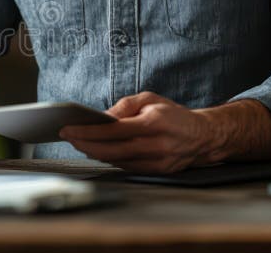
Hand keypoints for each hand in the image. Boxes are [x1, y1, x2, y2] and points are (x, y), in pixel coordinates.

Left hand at [59, 92, 220, 173]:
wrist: (203, 137)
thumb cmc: (173, 115)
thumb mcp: (150, 99)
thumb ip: (125, 105)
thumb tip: (101, 116)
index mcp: (153, 124)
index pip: (112, 130)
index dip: (87, 131)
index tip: (68, 128)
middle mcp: (155, 145)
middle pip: (110, 150)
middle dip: (84, 144)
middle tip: (67, 137)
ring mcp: (156, 162)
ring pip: (116, 161)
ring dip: (94, 152)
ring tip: (78, 143)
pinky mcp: (156, 172)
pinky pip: (125, 167)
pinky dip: (109, 159)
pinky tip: (97, 151)